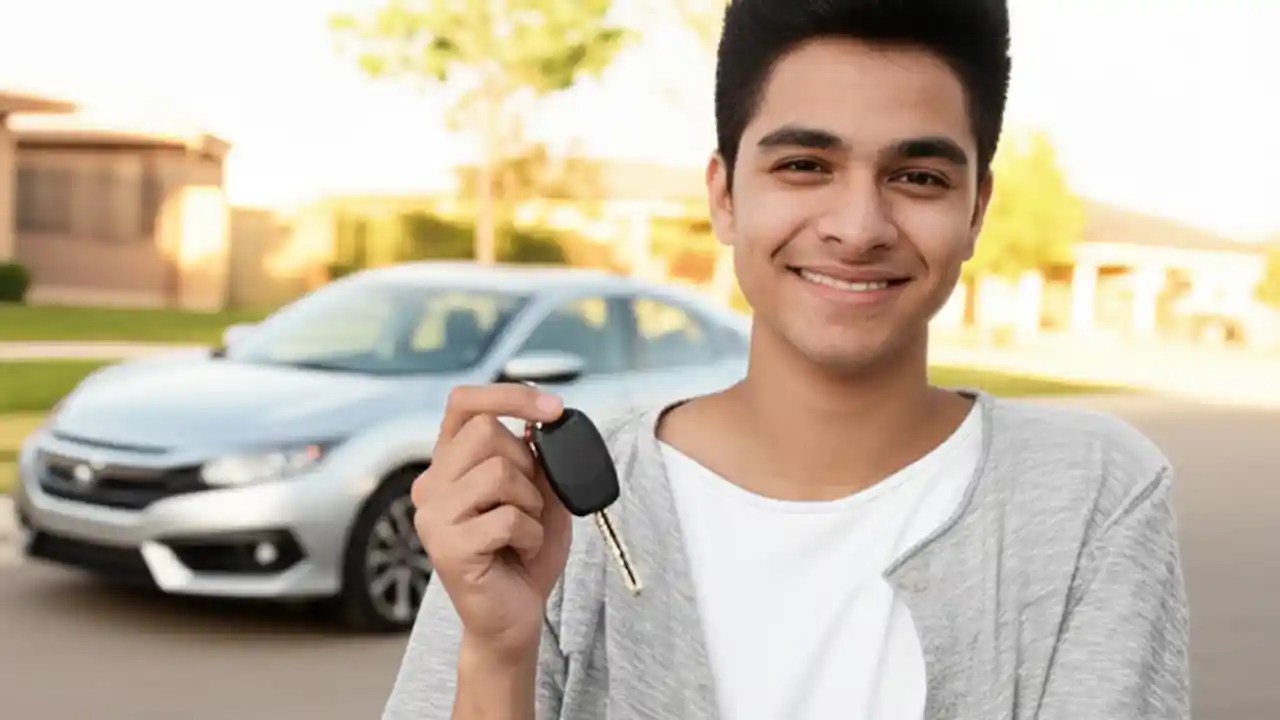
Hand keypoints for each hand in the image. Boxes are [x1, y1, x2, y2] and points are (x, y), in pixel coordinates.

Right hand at [412, 383, 571, 663]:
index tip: (553, 407)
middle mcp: (431, 483)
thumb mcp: (540, 492)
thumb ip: (537, 456)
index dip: (509, 395)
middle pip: (488, 432)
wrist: (513, 616)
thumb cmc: (524, 551)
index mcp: (449, 463)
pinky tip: (519, 552)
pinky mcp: (447, 546)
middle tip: (530, 504)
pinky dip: (530, 535)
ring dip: (532, 505)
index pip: (465, 402)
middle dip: (528, 465)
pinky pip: (507, 518)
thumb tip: (541, 421)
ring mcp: (433, 515)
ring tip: (523, 531)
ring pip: (500, 473)